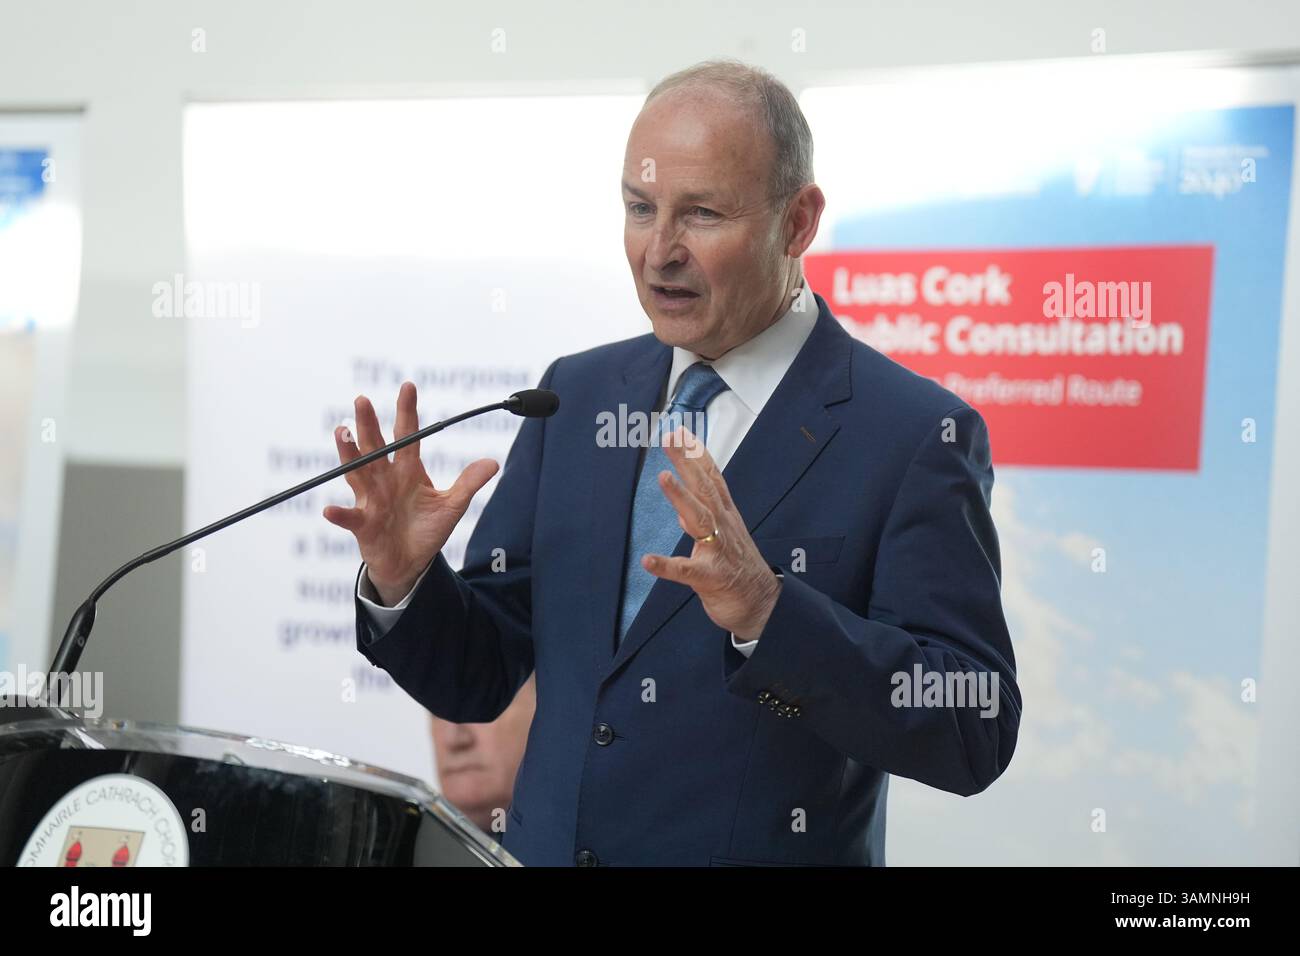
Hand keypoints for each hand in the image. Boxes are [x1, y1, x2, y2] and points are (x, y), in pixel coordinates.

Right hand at [322, 381, 498, 604]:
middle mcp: (385, 480)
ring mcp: (371, 500)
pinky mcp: (363, 525)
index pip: (407, 435)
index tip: (408, 386)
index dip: (407, 412)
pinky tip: (330, 509)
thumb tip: (493, 463)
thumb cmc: (426, 529)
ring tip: (342, 433)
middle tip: (362, 400)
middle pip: (375, 447)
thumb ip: (468, 483)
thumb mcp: (452, 505)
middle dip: (369, 424)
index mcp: (408, 471)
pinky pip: (350, 518)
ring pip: (357, 472)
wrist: (410, 562)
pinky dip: (339, 514)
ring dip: (348, 454)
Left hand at [641, 426, 781, 640]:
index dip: (697, 454)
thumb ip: (703, 517)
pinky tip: (648, 560)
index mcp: (726, 516)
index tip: (682, 432)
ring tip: (664, 477)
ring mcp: (718, 551)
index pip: (712, 479)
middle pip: (705, 489)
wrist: (762, 605)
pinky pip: (686, 571)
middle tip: (670, 439)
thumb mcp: (723, 536)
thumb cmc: (739, 569)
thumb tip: (681, 502)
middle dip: (687, 462)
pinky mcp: (710, 578)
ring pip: (699, 519)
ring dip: (681, 497)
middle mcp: (723, 527)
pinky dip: (667, 565)